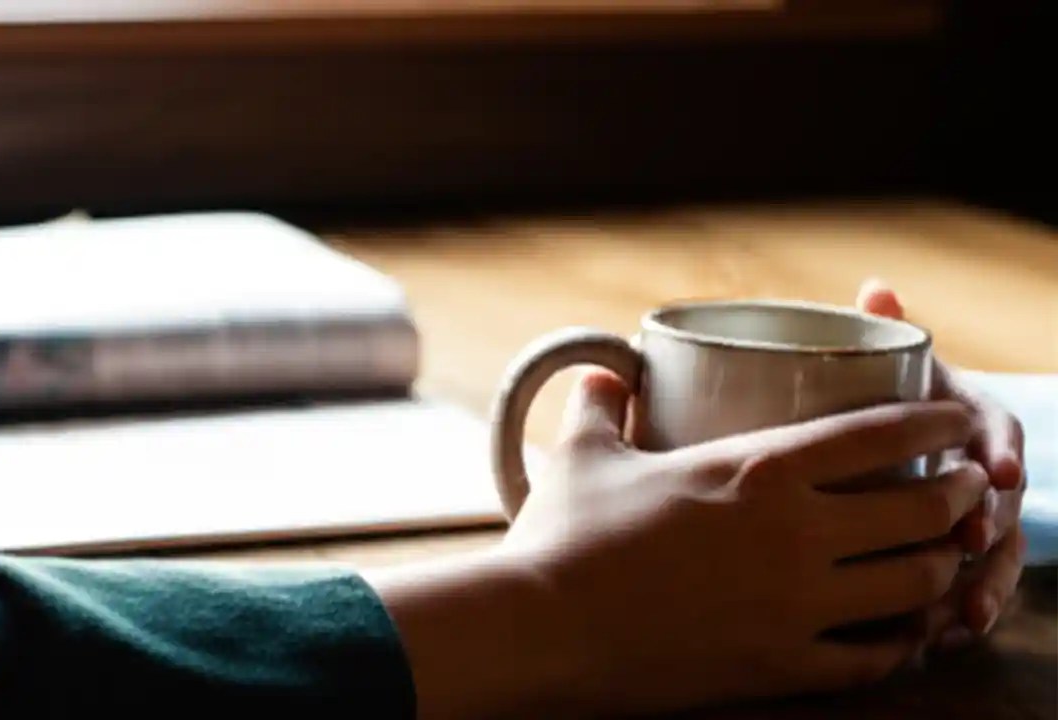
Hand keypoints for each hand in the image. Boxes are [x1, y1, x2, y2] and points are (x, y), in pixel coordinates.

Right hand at [372, 373, 985, 718]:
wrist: (541, 629)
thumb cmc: (564, 535)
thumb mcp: (583, 456)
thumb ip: (601, 406)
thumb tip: (602, 376)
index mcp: (756, 471)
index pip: (881, 435)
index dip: (936, 423)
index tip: (958, 419)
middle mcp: (794, 536)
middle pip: (921, 511)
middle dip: (957, 493)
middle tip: (961, 485)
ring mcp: (795, 608)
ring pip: (913, 586)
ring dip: (941, 565)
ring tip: (942, 553)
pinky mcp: (781, 667)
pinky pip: (874, 660)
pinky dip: (902, 643)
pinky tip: (903, 633)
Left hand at [855, 279, 1026, 645]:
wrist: (873, 445)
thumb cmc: (874, 401)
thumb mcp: (879, 372)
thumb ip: (884, 335)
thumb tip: (875, 288)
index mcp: (964, 420)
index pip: (1000, 431)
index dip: (1003, 451)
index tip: (1001, 474)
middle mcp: (980, 471)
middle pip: (1004, 504)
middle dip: (993, 528)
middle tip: (968, 548)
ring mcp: (976, 518)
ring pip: (995, 558)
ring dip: (985, 587)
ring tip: (964, 618)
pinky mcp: (956, 561)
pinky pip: (970, 593)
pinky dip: (960, 617)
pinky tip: (940, 643)